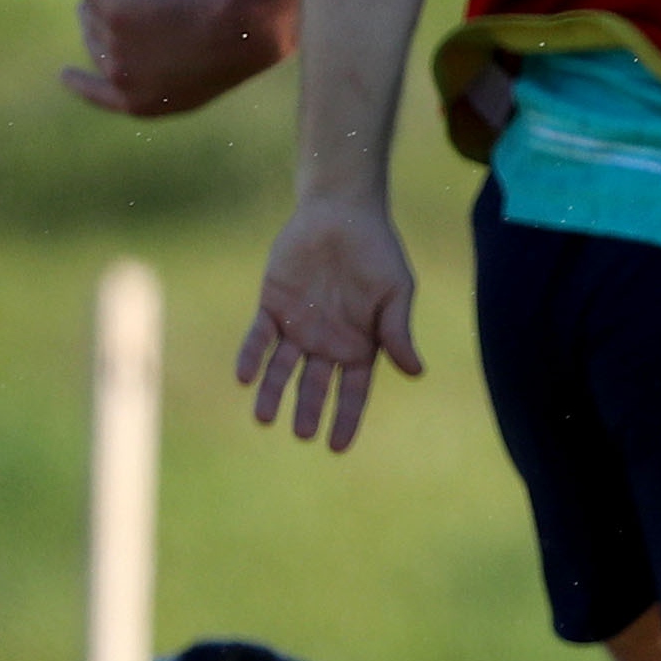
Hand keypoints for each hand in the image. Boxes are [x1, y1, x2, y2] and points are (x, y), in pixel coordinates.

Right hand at [62, 0, 289, 115]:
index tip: (64, 73)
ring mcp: (116, 44)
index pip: (101, 97)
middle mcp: (123, 78)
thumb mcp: (205, 69)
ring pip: (95, 12)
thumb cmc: (241, 45)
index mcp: (146, 105)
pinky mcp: (115, 9)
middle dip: (98, 21)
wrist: (248, 26)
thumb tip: (146, 43)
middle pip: (97, 45)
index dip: (80, 83)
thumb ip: (171, 68)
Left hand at [238, 198, 423, 450]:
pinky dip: (252, 356)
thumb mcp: (396, 292)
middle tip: (301, 434)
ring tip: (264, 418)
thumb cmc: (377, 252)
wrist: (342, 213)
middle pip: (316, 386)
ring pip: (282, 369)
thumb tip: (415, 372)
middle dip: (308, 410)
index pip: (353, 391)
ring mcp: (298, 326)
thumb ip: (398, 331)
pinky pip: (260, 337)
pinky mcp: (272, 306)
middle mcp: (327, 342)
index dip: (345, 418)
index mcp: (361, 344)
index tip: (337, 447)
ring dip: (273, 392)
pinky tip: (246, 376)